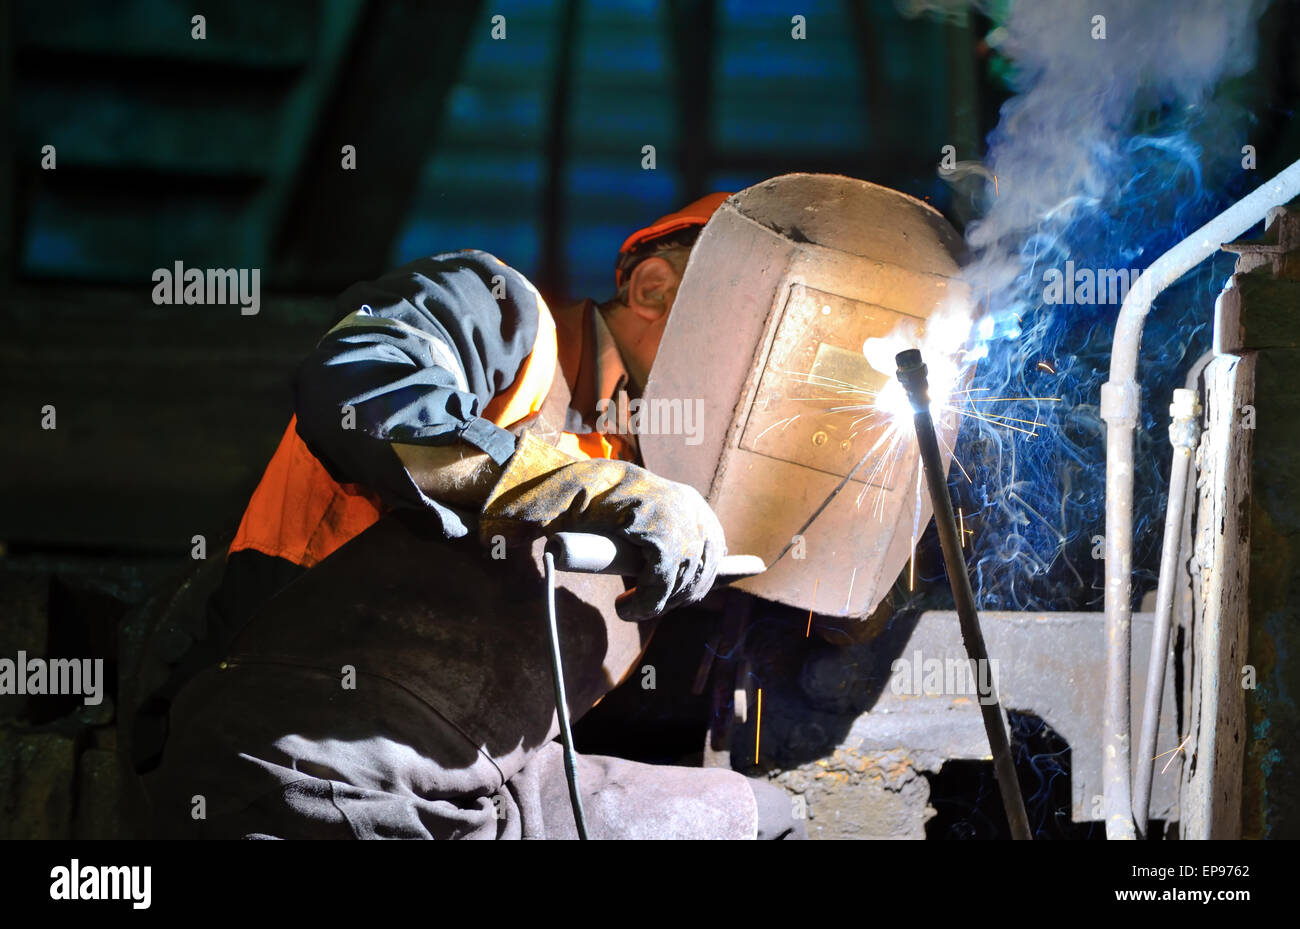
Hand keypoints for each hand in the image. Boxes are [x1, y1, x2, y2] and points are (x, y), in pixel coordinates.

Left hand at [480, 434, 725, 618]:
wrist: (594, 474)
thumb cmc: (571, 490)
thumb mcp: (548, 501)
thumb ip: (528, 519)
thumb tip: (502, 546)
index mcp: (651, 505)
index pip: (667, 568)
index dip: (650, 599)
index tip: (621, 607)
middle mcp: (682, 505)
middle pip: (691, 573)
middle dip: (666, 599)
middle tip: (632, 605)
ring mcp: (696, 510)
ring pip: (704, 568)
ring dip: (681, 591)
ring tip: (648, 597)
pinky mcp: (702, 514)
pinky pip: (713, 556)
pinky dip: (698, 576)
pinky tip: (674, 587)